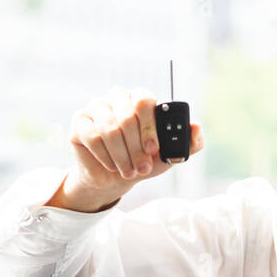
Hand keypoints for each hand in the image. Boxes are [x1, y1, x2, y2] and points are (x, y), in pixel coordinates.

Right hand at [50, 86, 203, 212]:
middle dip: (136, 147)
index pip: (144, 101)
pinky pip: (92, 136)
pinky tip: (112, 166)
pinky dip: (105, 156)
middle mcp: (118, 98)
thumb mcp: (169, 155)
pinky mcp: (80, 122)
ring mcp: (96, 107)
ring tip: (130, 171)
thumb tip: (196, 127)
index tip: (153, 150)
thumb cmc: (144, 161)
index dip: (149, 127)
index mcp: (140, 99)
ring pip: (109, 128)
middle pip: (126, 115)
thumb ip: (189, 142)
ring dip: (122, 155)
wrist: (116, 178)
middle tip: (143, 168)